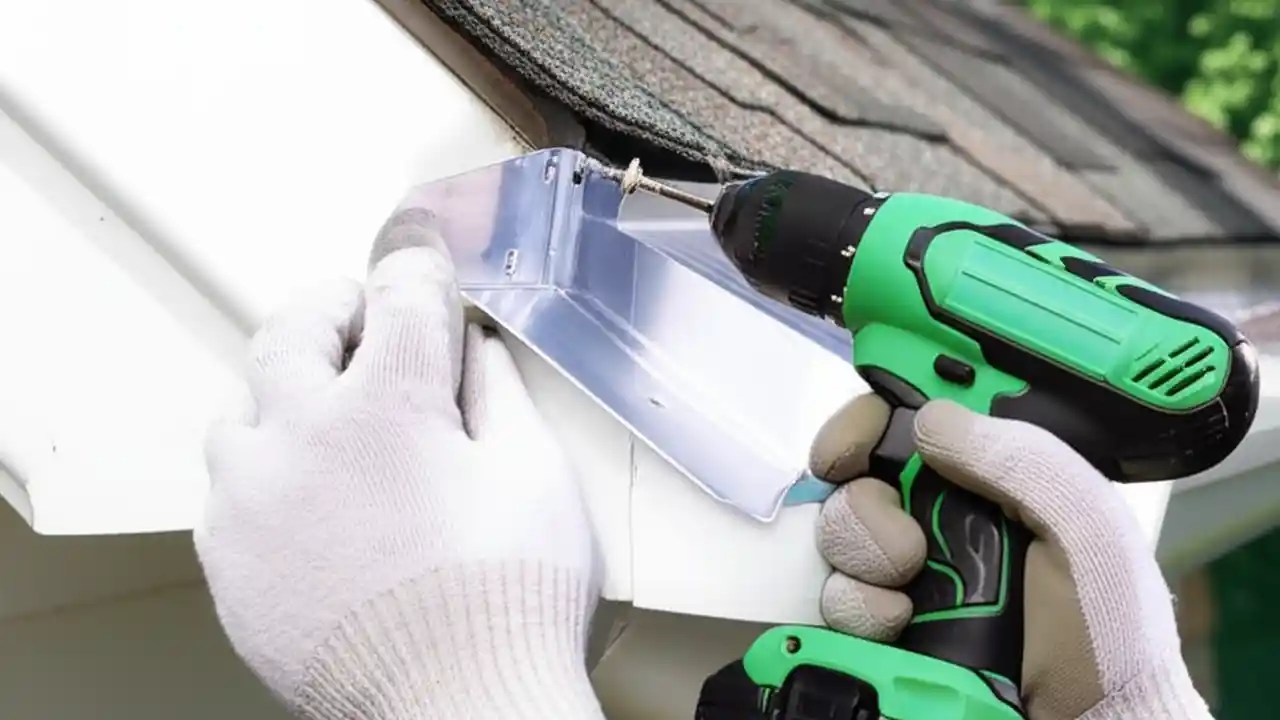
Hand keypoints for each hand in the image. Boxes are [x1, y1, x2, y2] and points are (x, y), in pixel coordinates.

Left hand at [196, 220, 603, 718]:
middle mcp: (300, 440)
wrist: (458, 708)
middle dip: (335, 307)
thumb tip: (473, 351)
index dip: (417, 264)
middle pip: (294, 327)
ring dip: (286, 391)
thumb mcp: (536, 476)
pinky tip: (311, 495)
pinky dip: (266, 470)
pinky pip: (228, 489)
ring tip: (332, 415)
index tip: (418, 252)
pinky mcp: (232, 563)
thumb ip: (497, 393)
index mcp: (385, 406)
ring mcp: (252, 503)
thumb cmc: (506, 601)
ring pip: (242, 406)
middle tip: (365, 318)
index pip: (398, 292)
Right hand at [809, 396, 1210, 719]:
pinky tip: (901, 625)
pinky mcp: (882, 622)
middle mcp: (943, 517)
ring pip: (839, 533)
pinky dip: (859, 609)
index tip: (851, 445)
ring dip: (865, 561)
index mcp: (993, 477)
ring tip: (911, 596)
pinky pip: (834, 594)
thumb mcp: (1088, 531)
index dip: (869, 418)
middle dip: (867, 505)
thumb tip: (933, 421)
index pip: (914, 416)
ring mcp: (908, 572)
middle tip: (910, 548)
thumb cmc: (1105, 634)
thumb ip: (1025, 461)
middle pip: (860, 474)